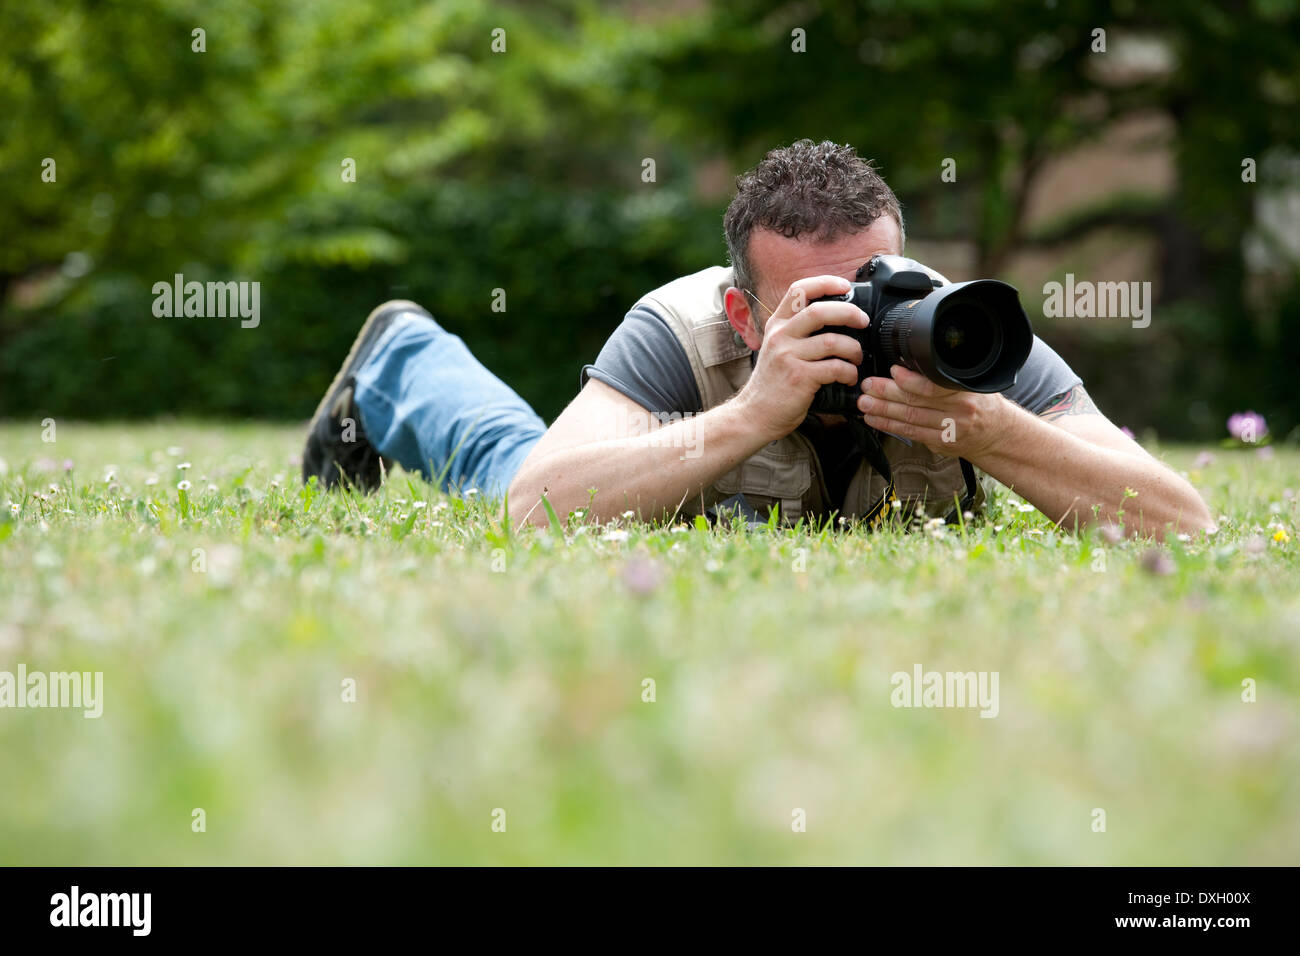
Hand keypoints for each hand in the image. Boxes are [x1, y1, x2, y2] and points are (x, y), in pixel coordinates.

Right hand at [736, 275, 868, 440]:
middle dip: (849, 313)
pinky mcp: (799, 378)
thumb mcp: (777, 350)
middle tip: (863, 321)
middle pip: (819, 311)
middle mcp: (780, 337)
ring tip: (857, 358)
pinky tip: (849, 377)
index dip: (824, 283)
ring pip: (832, 341)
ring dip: (853, 349)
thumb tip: (835, 321)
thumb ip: (798, 334)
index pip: (798, 290)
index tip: (844, 285)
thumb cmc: (772, 385)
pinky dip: (849, 372)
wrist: (753, 415)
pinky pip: (835, 368)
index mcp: (776, 325)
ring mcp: (788, 357)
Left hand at [857, 364, 1008, 460]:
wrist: (997, 433)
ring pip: (910, 418)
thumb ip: (945, 376)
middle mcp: (959, 410)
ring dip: (883, 410)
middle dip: (888, 393)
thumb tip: (909, 364)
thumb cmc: (980, 402)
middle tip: (867, 386)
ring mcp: (949, 429)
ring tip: (864, 403)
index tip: (893, 371)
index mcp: (965, 390)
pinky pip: (911, 433)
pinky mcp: (941, 443)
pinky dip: (889, 426)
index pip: (935, 386)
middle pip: (917, 401)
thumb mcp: (972, 381)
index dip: (911, 380)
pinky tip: (874, 419)